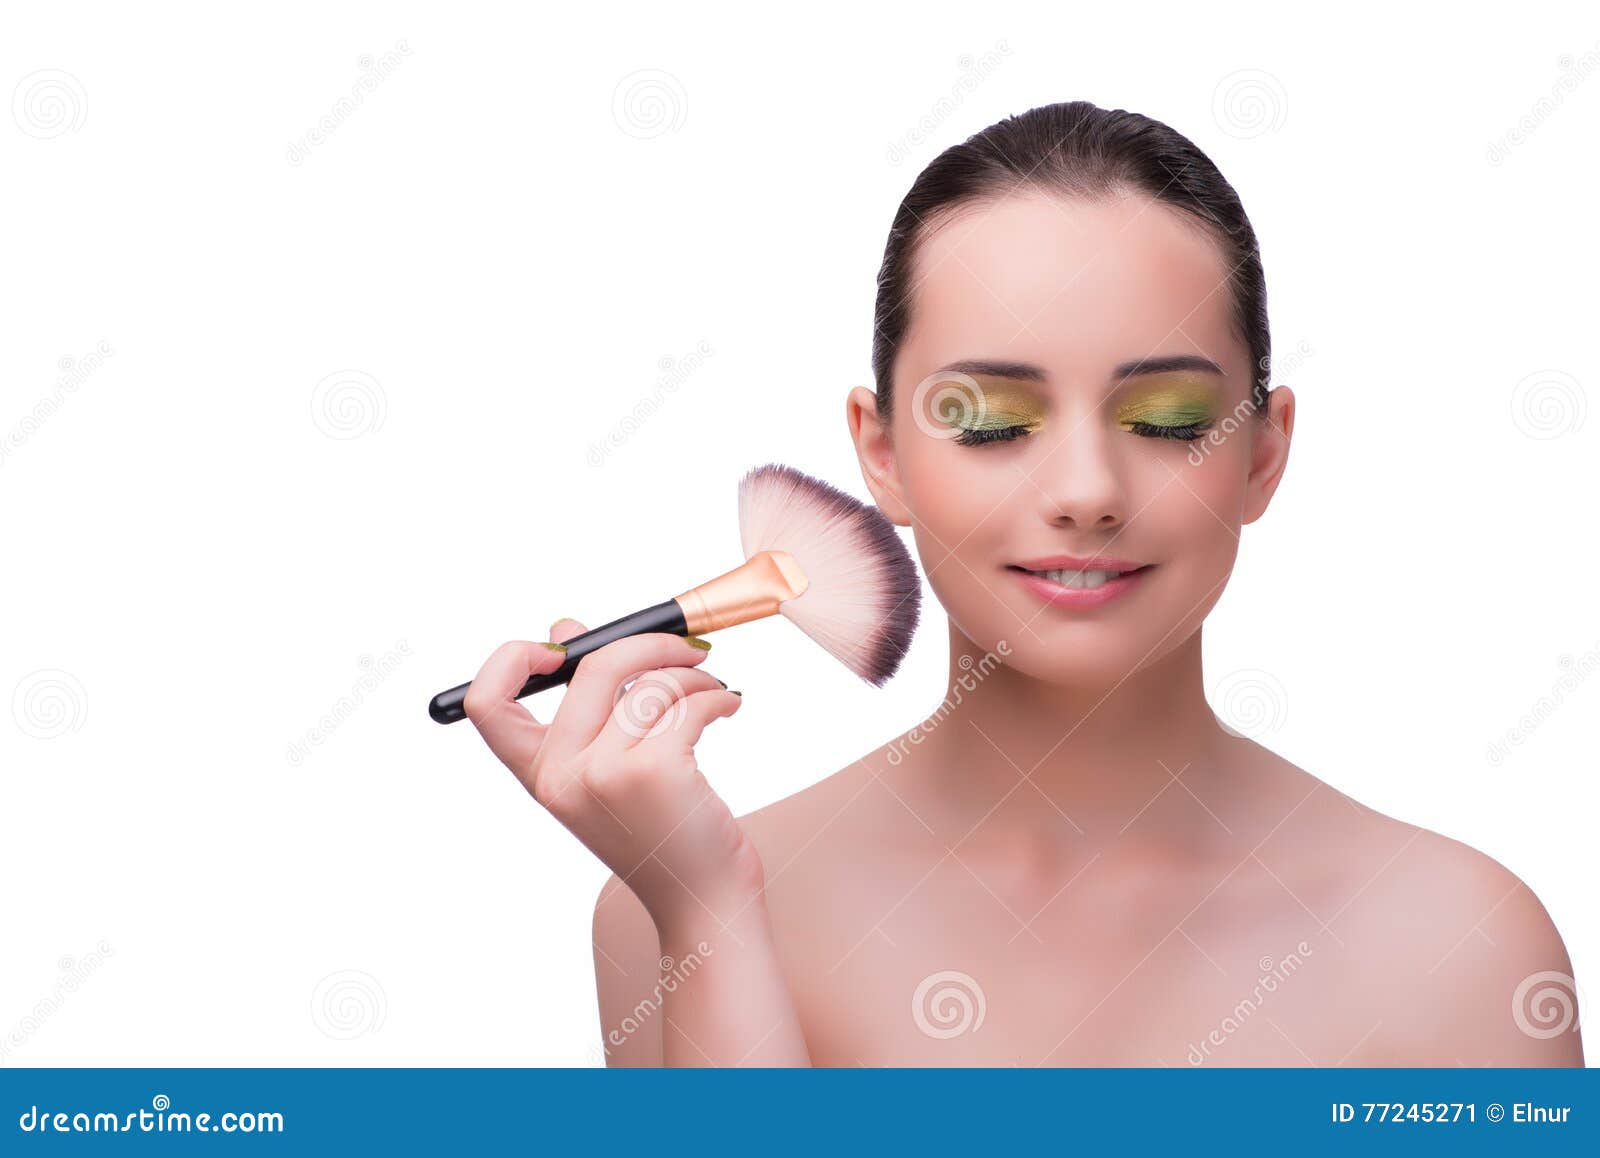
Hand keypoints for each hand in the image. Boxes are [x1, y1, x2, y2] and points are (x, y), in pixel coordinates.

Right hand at [463, 620, 760, 928]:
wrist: (701, 901)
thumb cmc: (660, 831)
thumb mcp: (607, 770)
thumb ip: (586, 703)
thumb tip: (568, 627)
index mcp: (540, 774)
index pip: (485, 704)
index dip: (512, 659)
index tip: (561, 647)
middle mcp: (563, 776)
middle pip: (592, 667)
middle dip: (650, 643)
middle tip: (686, 649)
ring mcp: (606, 774)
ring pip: (652, 683)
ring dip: (694, 674)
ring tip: (713, 689)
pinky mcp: (656, 772)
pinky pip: (689, 702)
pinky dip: (718, 696)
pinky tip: (728, 707)